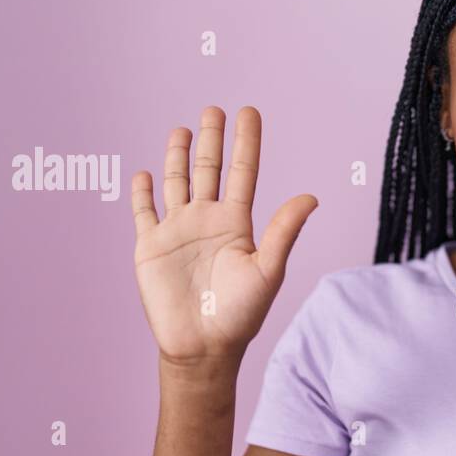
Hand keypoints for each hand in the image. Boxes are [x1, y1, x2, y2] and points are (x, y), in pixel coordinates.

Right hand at [131, 106, 317, 365]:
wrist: (203, 346)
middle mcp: (207, 220)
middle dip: (212, 140)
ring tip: (182, 130)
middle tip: (214, 109)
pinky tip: (145, 172)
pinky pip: (144, 211)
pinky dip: (142, 192)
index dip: (246, 142)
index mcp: (236, 223)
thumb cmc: (241, 314)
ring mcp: (178, 231)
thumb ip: (284, 231)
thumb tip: (313, 196)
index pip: (243, 172)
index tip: (249, 112)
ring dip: (178, 156)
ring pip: (176, 182)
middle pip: (209, 169)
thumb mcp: (267, 270)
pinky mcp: (150, 246)